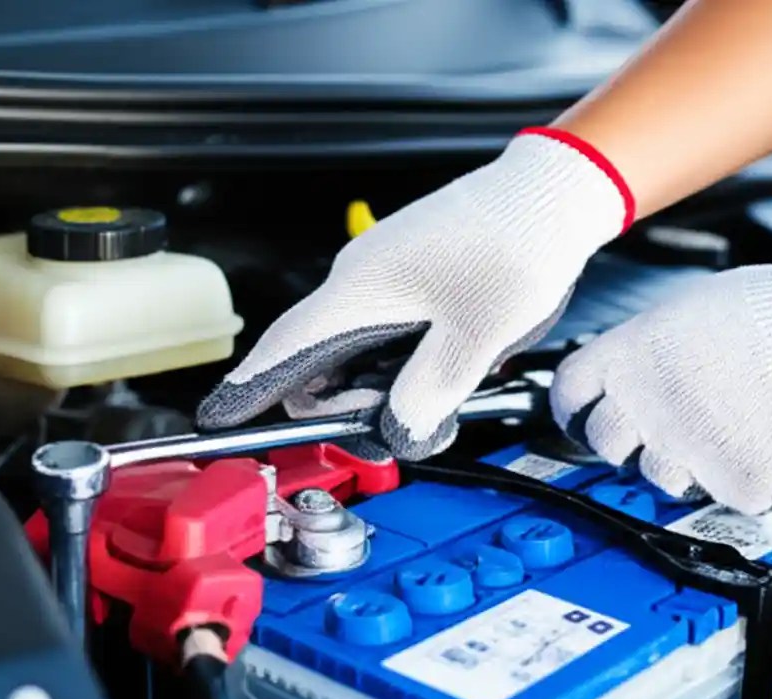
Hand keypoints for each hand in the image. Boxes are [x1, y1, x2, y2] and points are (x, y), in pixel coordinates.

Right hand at [198, 129, 633, 459]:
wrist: (553, 193)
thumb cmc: (517, 244)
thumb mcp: (476, 337)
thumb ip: (429, 394)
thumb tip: (399, 433)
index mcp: (360, 290)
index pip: (284, 349)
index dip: (248, 389)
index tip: (218, 421)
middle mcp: (360, 282)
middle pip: (318, 365)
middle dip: (350, 407)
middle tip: (411, 421)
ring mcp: (384, 280)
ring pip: (357, 355)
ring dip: (387, 387)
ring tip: (447, 387)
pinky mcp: (410, 282)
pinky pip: (385, 336)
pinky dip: (405, 364)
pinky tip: (450, 363)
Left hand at [550, 247, 771, 513]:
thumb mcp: (692, 310)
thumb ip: (650, 349)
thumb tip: (637, 370)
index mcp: (629, 356)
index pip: (569, 394)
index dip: (574, 408)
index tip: (582, 417)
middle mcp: (645, 407)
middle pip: (606, 443)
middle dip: (627, 439)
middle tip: (665, 426)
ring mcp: (686, 452)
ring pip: (660, 476)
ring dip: (685, 460)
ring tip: (730, 426)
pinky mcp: (732, 486)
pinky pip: (722, 493)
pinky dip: (742, 476)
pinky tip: (766, 439)